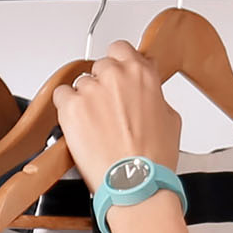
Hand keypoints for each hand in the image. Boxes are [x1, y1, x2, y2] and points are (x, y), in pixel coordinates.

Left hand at [51, 42, 184, 192]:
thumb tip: (147, 94)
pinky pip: (62, 95)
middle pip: (101, 65)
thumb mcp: (170, 118)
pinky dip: (67, 108)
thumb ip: (153, 95)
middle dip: (103, 83)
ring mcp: (91, 90)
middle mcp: (115, 76)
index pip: (122, 49)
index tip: (119, 75)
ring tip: (96, 124)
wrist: (134, 182)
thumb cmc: (153, 158)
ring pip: (81, 82)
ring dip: (86, 98)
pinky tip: (79, 124)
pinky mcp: (71, 106)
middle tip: (108, 107)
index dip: (120, 63)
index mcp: (142, 74)